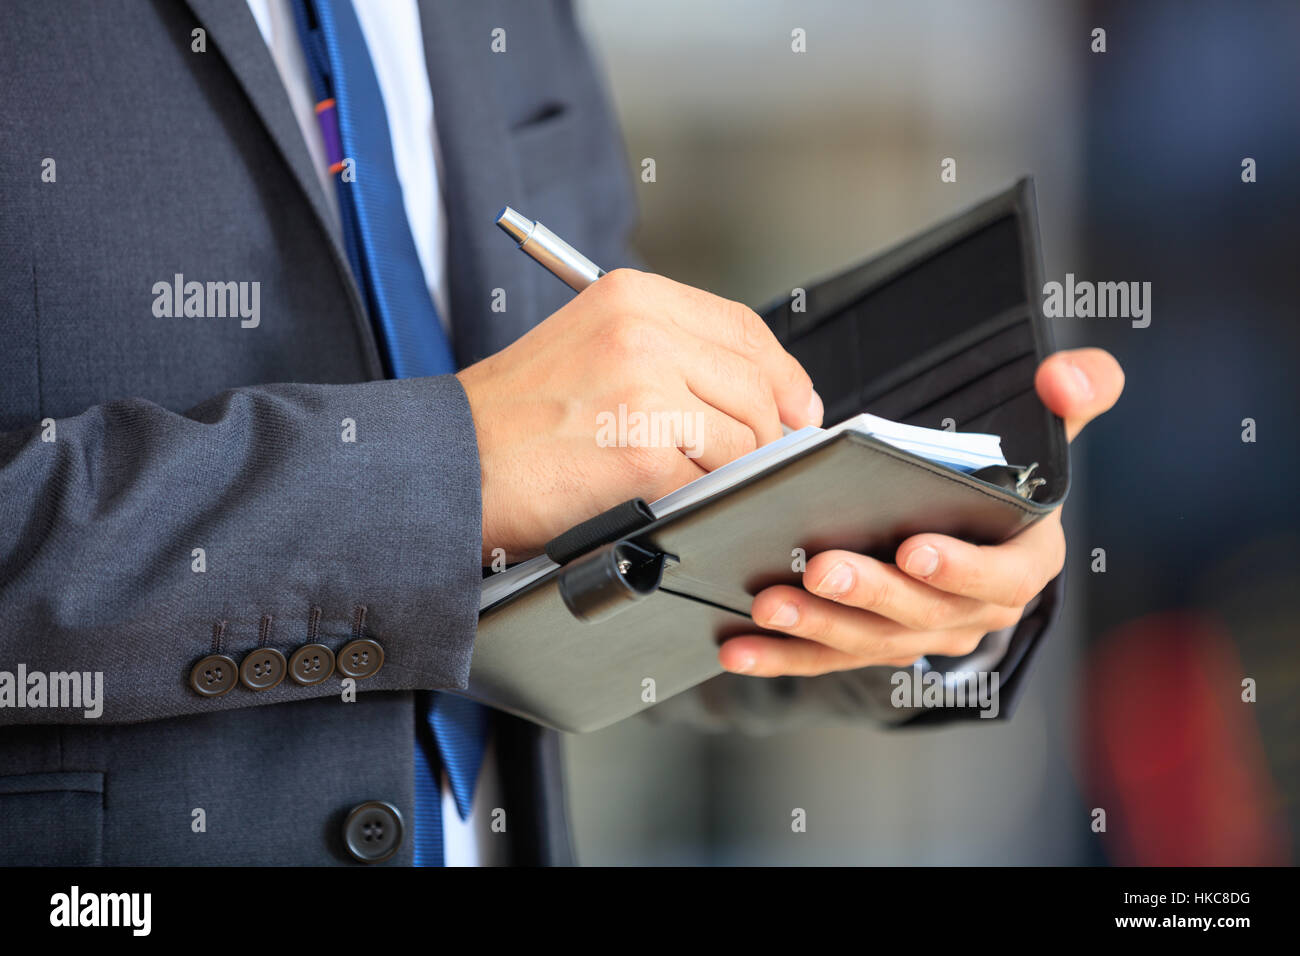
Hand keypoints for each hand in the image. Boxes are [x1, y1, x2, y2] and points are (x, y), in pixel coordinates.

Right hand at [457, 269, 821, 561]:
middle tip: (747, 461)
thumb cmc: (512, 420)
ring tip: (679, 479)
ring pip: (744, 438)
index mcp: (633, 297)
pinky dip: (697, 498)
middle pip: (756, 386)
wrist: (448, 464)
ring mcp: (645, 388)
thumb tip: (761, 392)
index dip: (780, 375)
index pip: (743, 328)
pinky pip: (712, 480)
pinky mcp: (643, 448)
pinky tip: (659, 497)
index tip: (795, 407)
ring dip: (726, 471)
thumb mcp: (591, 348)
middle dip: (764, 434)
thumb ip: (672, 353)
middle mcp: (642, 330)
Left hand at [718, 347, 1123, 675]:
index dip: (962, 568)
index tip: (916, 548)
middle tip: (823, 568)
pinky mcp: (869, 644)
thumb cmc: (1002, 474)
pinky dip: (781, 656)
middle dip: (871, 593)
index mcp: (1022, 563)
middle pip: (923, 612)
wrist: (967, 519)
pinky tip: (737, 648)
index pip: (1002, 577)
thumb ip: (1076, 394)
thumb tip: (1067, 377)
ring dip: (818, 627)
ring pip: (869, 640)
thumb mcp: (1049, 430)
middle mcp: (972, 610)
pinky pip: (825, 657)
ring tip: (769, 605)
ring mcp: (919, 633)